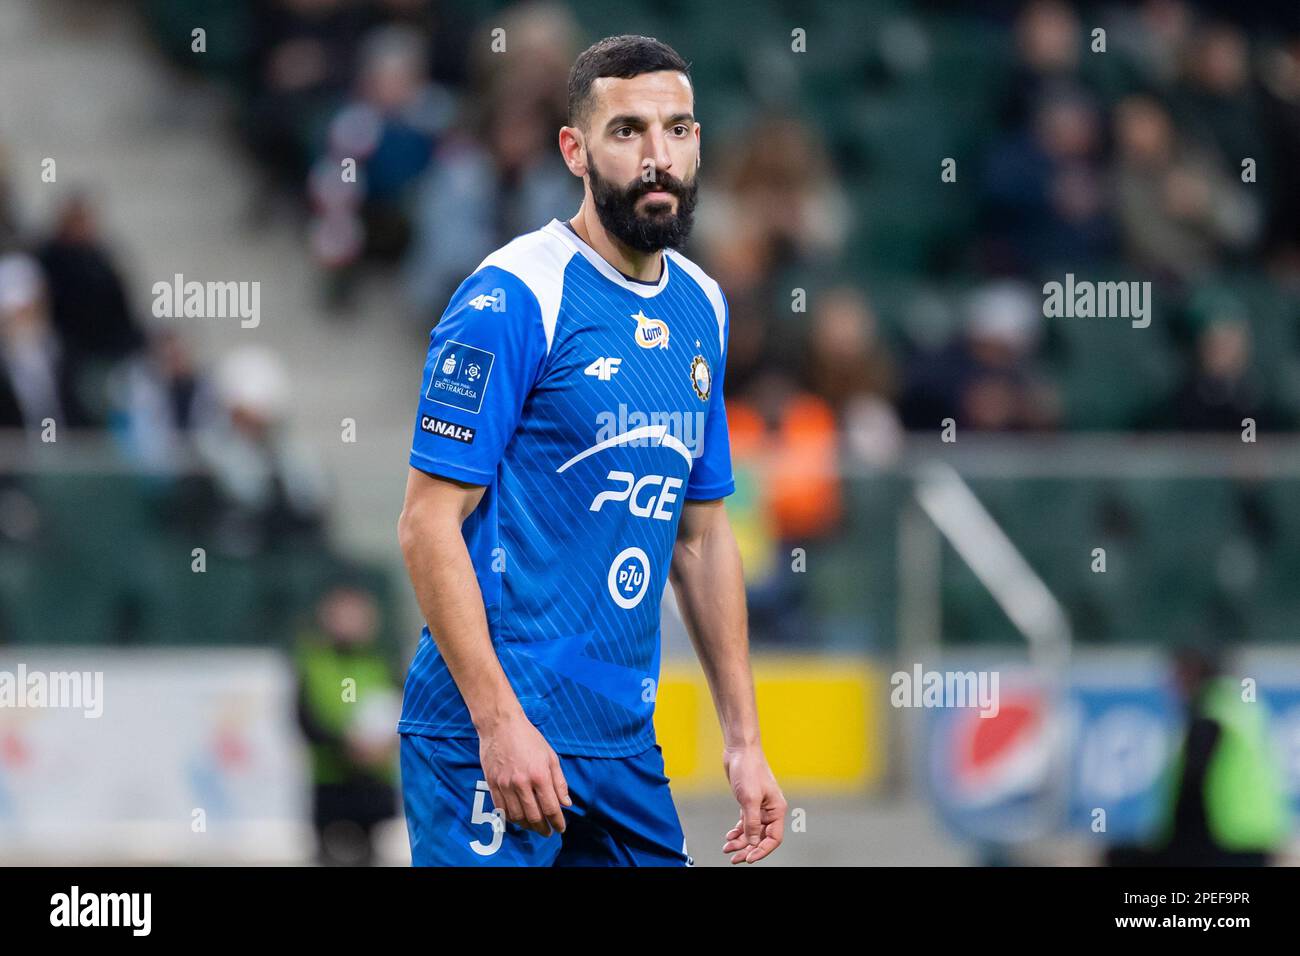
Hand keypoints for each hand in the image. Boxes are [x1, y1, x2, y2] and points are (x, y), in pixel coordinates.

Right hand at [478, 713, 570, 836]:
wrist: (500, 725)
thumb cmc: (529, 738)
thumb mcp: (550, 756)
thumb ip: (559, 782)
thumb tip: (566, 803)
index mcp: (539, 775)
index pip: (551, 808)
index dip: (557, 822)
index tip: (560, 828)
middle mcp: (522, 783)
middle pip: (533, 816)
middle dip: (543, 828)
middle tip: (548, 832)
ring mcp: (505, 785)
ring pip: (516, 817)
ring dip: (527, 826)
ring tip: (534, 826)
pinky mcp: (492, 784)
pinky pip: (501, 809)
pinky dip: (511, 819)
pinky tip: (518, 819)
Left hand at [721, 744, 785, 862]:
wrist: (740, 750)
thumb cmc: (749, 769)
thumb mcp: (749, 799)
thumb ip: (752, 823)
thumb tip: (753, 843)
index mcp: (776, 809)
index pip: (773, 838)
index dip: (762, 850)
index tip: (748, 858)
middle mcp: (770, 810)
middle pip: (761, 837)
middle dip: (748, 849)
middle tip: (735, 859)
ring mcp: (759, 806)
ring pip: (752, 831)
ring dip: (741, 842)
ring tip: (727, 849)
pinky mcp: (748, 802)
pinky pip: (745, 822)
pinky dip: (738, 831)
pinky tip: (729, 837)